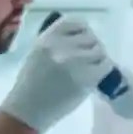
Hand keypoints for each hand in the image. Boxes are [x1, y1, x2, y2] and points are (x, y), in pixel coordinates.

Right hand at [0, 16, 111, 133]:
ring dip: (98, 60)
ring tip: (91, 70)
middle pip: (90, 37)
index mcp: (47, 38)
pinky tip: (96, 78)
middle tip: (88, 61)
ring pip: (99, 51)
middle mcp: (61, 46)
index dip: (83, 32)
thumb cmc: (30, 85)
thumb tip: (82, 39)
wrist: (27, 110)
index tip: (82, 42)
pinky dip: (104, 71)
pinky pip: (105, 66)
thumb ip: (56, 43)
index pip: (75, 23)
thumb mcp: (37, 54)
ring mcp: (74, 61)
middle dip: (91, 48)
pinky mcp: (85, 78)